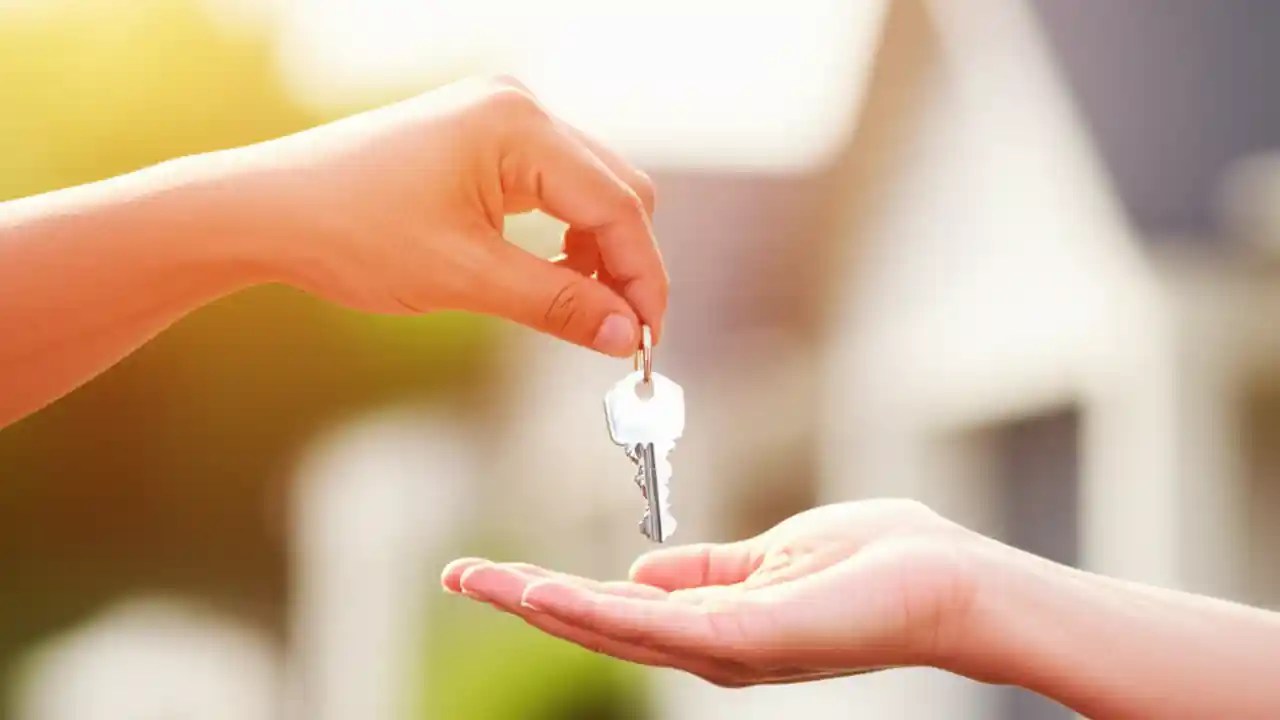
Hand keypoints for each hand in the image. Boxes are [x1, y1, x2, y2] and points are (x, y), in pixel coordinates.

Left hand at [228, 75, 663, 354]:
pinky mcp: (482, 138)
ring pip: (590, 189)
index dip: (643, 278)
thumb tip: (625, 335)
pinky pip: (552, 186)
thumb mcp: (465, 277)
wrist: (268, 210)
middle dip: (625, 264)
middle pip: (617, 190)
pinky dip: (563, 235)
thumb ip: (558, 304)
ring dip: (596, 252)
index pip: (620, 206)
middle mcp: (518, 108)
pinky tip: (548, 274)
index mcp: (520, 126)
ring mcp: (499, 118)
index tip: (647, 340)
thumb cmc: (349, 232)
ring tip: (578, 308)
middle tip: (618, 332)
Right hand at [442, 500, 989, 686]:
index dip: (547, 592)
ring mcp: (731, 648)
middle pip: (599, 623)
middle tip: (454, 576)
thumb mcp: (770, 556)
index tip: (487, 571)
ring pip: (617, 629)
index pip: (613, 607)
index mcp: (713, 622)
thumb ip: (704, 570)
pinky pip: (664, 625)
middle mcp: (712, 647)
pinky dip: (600, 611)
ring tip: (482, 582)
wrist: (951, 580)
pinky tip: (551, 594)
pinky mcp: (754, 638)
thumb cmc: (877, 562)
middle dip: (522, 601)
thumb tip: (638, 575)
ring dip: (545, 606)